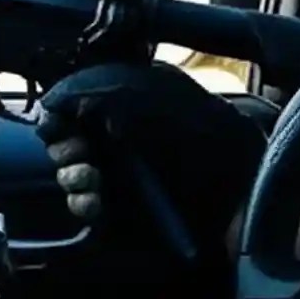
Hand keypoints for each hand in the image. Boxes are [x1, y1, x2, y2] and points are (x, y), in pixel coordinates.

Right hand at [36, 62, 265, 244]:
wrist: (242, 199)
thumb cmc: (210, 142)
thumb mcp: (160, 99)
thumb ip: (105, 90)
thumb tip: (58, 98)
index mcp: (130, 101)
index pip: (77, 101)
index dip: (61, 112)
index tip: (59, 124)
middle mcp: (122, 135)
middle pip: (67, 136)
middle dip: (64, 145)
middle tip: (79, 153)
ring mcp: (121, 173)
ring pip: (70, 171)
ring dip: (71, 175)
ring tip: (91, 180)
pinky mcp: (122, 209)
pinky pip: (84, 204)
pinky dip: (81, 203)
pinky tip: (95, 203)